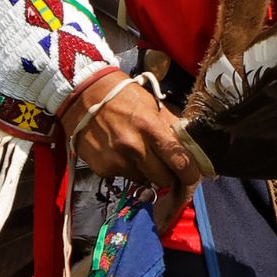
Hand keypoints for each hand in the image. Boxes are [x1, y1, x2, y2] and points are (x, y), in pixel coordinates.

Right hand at [61, 74, 197, 226]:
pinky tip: (120, 153)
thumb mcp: (153, 106)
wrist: (83, 96)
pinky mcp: (101, 169)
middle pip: (163, 178)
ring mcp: (116, 160)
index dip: (190, 174)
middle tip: (165, 166)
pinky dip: (126, 169)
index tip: (193, 177)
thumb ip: (172, 128)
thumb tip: (192, 149)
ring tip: (138, 153)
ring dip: (146, 172)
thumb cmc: (123, 98)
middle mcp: (134, 147)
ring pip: (143, 180)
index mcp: (151, 128)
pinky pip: (123, 177)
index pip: (179, 161)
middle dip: (168, 175)